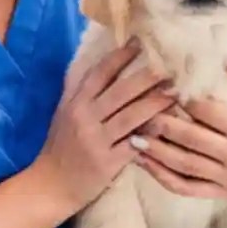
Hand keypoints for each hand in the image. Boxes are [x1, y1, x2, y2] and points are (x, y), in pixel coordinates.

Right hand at [31, 40, 174, 210]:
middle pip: (121, 91)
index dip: (120, 56)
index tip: (140, 42)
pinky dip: (152, 135)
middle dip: (148, 77)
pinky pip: (135, 145)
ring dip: (156, 103)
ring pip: (132, 116)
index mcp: (75, 103)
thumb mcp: (64, 114)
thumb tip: (103, 63)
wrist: (50, 185)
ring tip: (176, 93)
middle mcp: (85, 117)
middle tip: (171, 67)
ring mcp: (96, 140)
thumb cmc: (61, 147)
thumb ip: (81, 91)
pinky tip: (168, 126)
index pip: (100, 73)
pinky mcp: (107, 163)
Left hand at [133, 63, 226, 199]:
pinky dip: (164, 178)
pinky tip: (146, 164)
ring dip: (156, 152)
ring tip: (132, 137)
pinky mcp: (222, 193)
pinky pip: (187, 188)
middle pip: (191, 138)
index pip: (207, 112)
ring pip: (184, 165)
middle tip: (136, 111)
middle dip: (162, 125)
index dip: (183, 100)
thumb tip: (226, 51)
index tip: (160, 87)